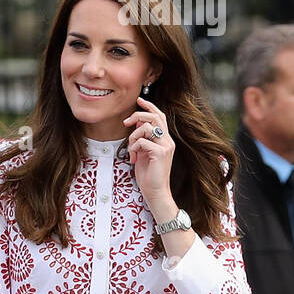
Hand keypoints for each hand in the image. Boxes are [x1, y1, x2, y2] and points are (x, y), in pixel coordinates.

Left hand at [122, 97, 174, 212]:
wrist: (156, 193)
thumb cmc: (148, 176)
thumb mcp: (143, 154)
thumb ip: (142, 139)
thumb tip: (136, 125)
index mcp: (165, 140)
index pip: (160, 116)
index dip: (150, 107)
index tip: (139, 100)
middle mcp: (168, 140)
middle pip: (155, 117)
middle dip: (137, 116)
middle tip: (125, 123)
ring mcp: (165, 146)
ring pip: (146, 127)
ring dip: (133, 137)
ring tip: (131, 150)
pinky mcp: (160, 153)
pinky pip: (142, 141)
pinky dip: (134, 147)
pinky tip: (134, 159)